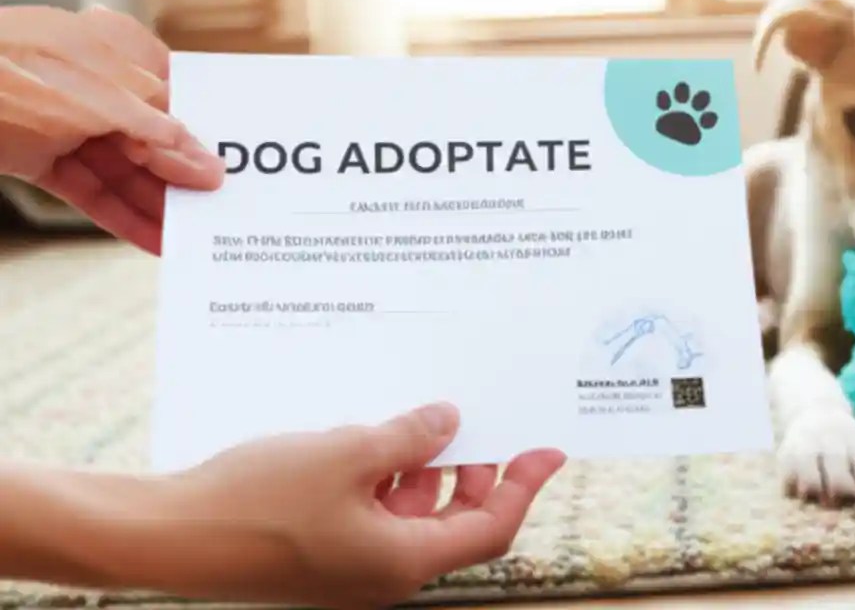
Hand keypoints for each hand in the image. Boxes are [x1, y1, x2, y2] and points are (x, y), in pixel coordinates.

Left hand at [0, 4, 223, 253]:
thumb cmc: (11, 71)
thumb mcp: (105, 102)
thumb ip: (160, 134)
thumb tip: (206, 164)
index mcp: (116, 50)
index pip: (176, 100)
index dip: (201, 138)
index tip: (227, 174)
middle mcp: (93, 84)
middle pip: (151, 141)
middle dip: (181, 180)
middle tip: (215, 216)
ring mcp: (63, 121)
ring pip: (121, 170)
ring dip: (155, 205)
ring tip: (191, 240)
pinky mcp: (36, 155)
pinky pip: (89, 189)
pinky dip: (118, 214)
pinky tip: (152, 240)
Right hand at [101, 404, 564, 608]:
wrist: (167, 537)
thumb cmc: (256, 501)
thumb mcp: (348, 454)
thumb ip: (409, 438)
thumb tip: (447, 422)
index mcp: (402, 562)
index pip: (489, 528)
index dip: (525, 486)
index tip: (549, 449)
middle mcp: (383, 572)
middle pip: (454, 523)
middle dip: (473, 472)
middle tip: (480, 422)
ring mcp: (349, 565)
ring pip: (411, 515)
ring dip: (423, 469)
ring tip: (417, 420)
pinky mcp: (319, 551)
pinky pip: (372, 513)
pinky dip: (382, 477)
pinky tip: (369, 438)